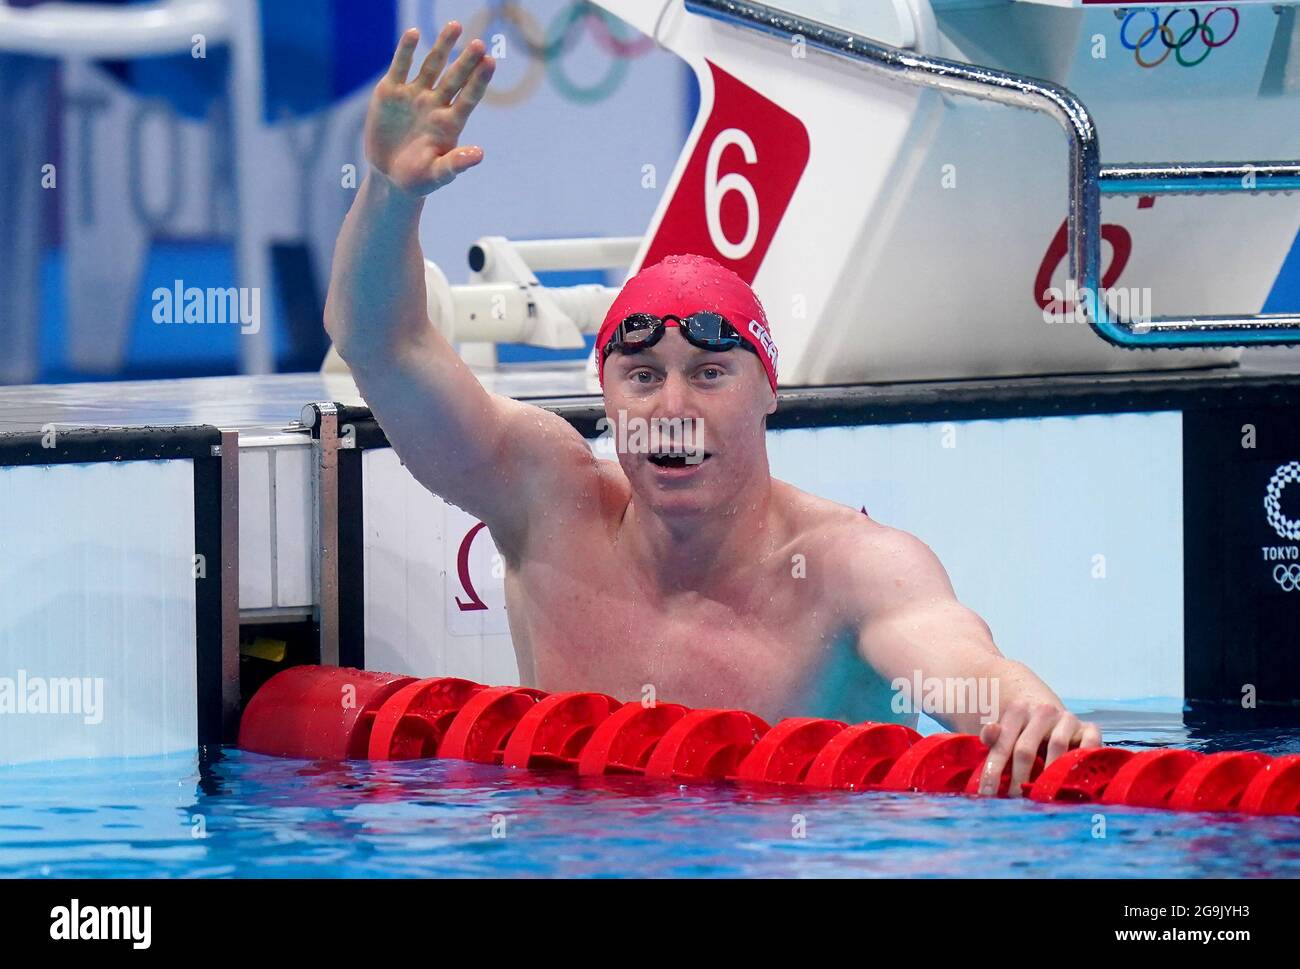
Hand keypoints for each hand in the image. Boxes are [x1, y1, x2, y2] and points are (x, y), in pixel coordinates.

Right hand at [364, 22, 494, 196]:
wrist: (388, 176)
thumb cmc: (418, 179)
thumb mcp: (437, 175)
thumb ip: (456, 164)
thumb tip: (480, 154)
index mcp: (450, 123)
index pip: (469, 97)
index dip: (479, 80)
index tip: (490, 62)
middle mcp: (436, 104)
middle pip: (454, 78)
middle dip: (466, 60)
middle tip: (478, 43)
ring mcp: (414, 95)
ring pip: (431, 65)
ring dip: (442, 46)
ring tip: (455, 26)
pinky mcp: (391, 92)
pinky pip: (400, 67)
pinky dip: (405, 51)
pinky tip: (413, 34)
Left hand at [975, 700, 1101, 796]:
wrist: (1055, 716)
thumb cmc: (1024, 732)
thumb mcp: (1006, 732)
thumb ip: (993, 737)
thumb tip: (991, 730)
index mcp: (1017, 710)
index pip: (1002, 744)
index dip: (993, 770)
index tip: (986, 793)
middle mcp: (1043, 711)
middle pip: (1026, 749)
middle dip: (1017, 779)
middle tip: (1014, 801)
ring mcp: (1067, 719)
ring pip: (1056, 747)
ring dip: (1047, 774)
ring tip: (1040, 796)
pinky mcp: (1090, 728)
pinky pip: (1088, 745)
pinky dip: (1082, 761)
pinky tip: (1074, 781)